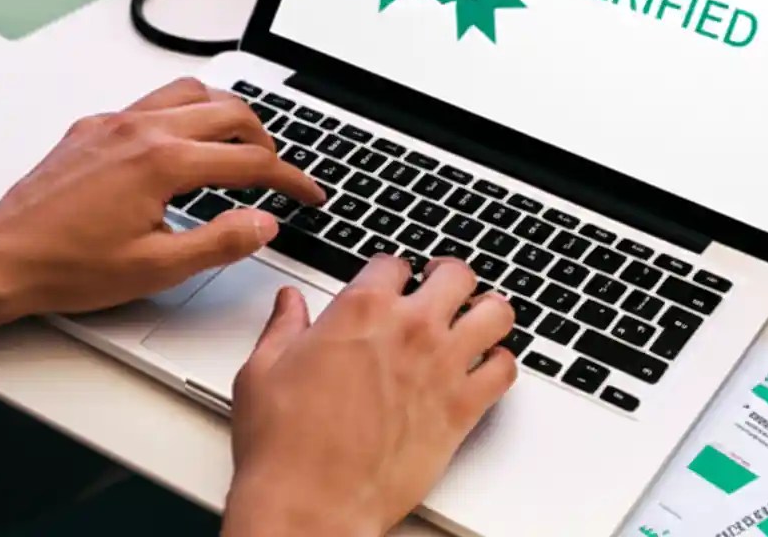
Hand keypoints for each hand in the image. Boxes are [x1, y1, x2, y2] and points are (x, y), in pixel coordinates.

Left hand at [0, 77, 324, 318]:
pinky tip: (183, 145)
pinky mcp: (94, 126)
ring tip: (239, 147)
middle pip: (230, 112)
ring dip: (226, 115)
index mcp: (163, 163)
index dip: (291, 180)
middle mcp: (141, 130)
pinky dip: (184, 114)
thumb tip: (263, 223)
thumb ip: (221, 242)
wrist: (1, 258)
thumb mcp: (158, 268)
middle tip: (277, 173)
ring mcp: (115, 123)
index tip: (308, 194)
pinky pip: (153, 101)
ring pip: (192, 92)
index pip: (250, 163)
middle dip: (266, 142)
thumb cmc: (68, 266)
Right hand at [222, 257, 517, 536]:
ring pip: (495, 313)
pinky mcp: (463, 408)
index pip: (393, 263)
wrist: (312, 504)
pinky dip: (501, 364)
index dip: (392, 272)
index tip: (392, 282)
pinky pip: (505, 370)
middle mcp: (409, 329)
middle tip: (442, 287)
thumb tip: (289, 303)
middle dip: (449, 277)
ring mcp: (442, 366)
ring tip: (476, 320)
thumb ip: (283, 328)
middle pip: (456, 275)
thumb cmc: (284, 446)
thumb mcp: (262, 371)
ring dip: (487, 312)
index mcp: (360, 310)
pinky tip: (487, 368)